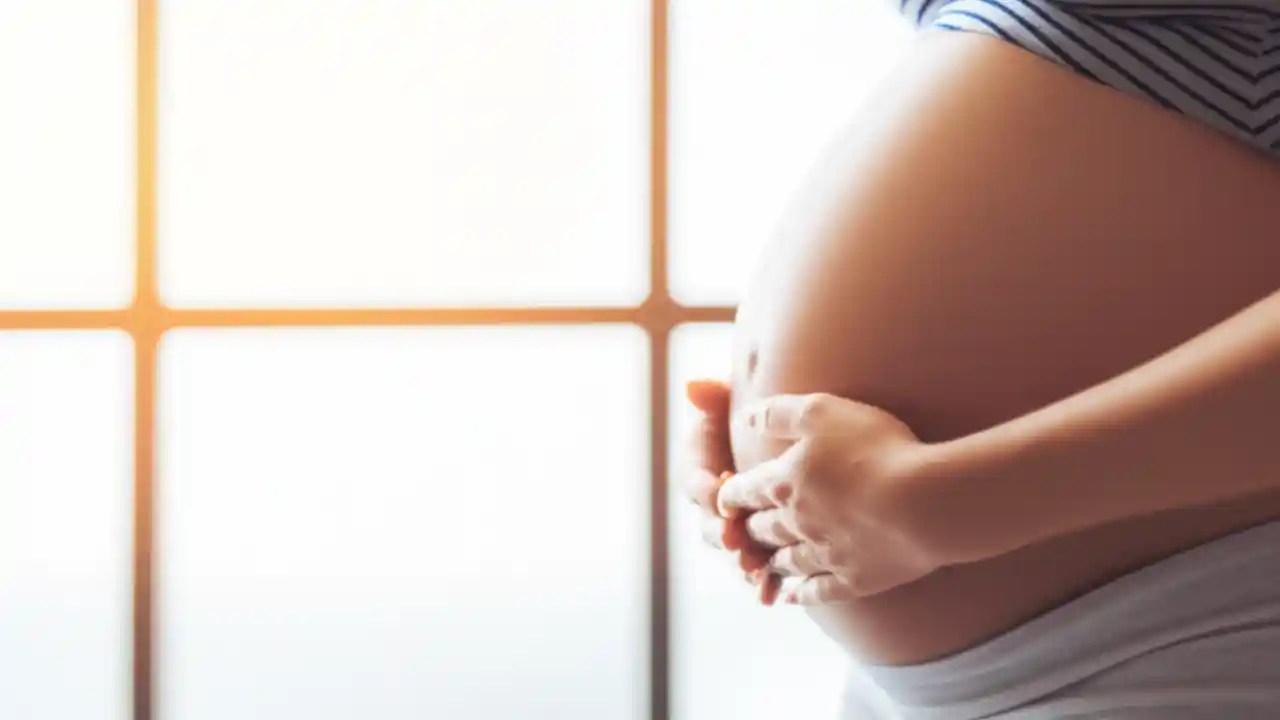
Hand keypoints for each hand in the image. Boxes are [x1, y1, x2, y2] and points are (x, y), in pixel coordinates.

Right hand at [679, 379, 784, 604]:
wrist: (817, 446)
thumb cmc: (775, 420)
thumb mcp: (749, 404)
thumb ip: (720, 397)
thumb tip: (692, 386)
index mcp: (708, 468)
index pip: (696, 481)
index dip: (705, 487)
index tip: (720, 489)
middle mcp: (719, 502)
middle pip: (709, 524)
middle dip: (721, 534)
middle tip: (733, 539)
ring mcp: (741, 528)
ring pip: (732, 553)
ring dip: (739, 563)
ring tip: (755, 573)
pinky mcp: (767, 546)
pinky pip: (759, 570)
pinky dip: (763, 583)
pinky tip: (773, 595)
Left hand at [717, 392, 942, 604]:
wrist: (921, 502)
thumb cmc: (874, 449)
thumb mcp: (821, 412)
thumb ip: (779, 414)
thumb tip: (744, 417)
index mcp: (785, 483)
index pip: (744, 491)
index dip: (730, 494)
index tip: (723, 499)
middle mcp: (797, 523)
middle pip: (762, 529)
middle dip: (748, 529)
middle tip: (742, 532)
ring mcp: (826, 555)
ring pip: (785, 562)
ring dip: (770, 562)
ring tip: (762, 564)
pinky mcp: (855, 579)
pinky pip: (818, 592)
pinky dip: (800, 595)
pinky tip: (791, 597)